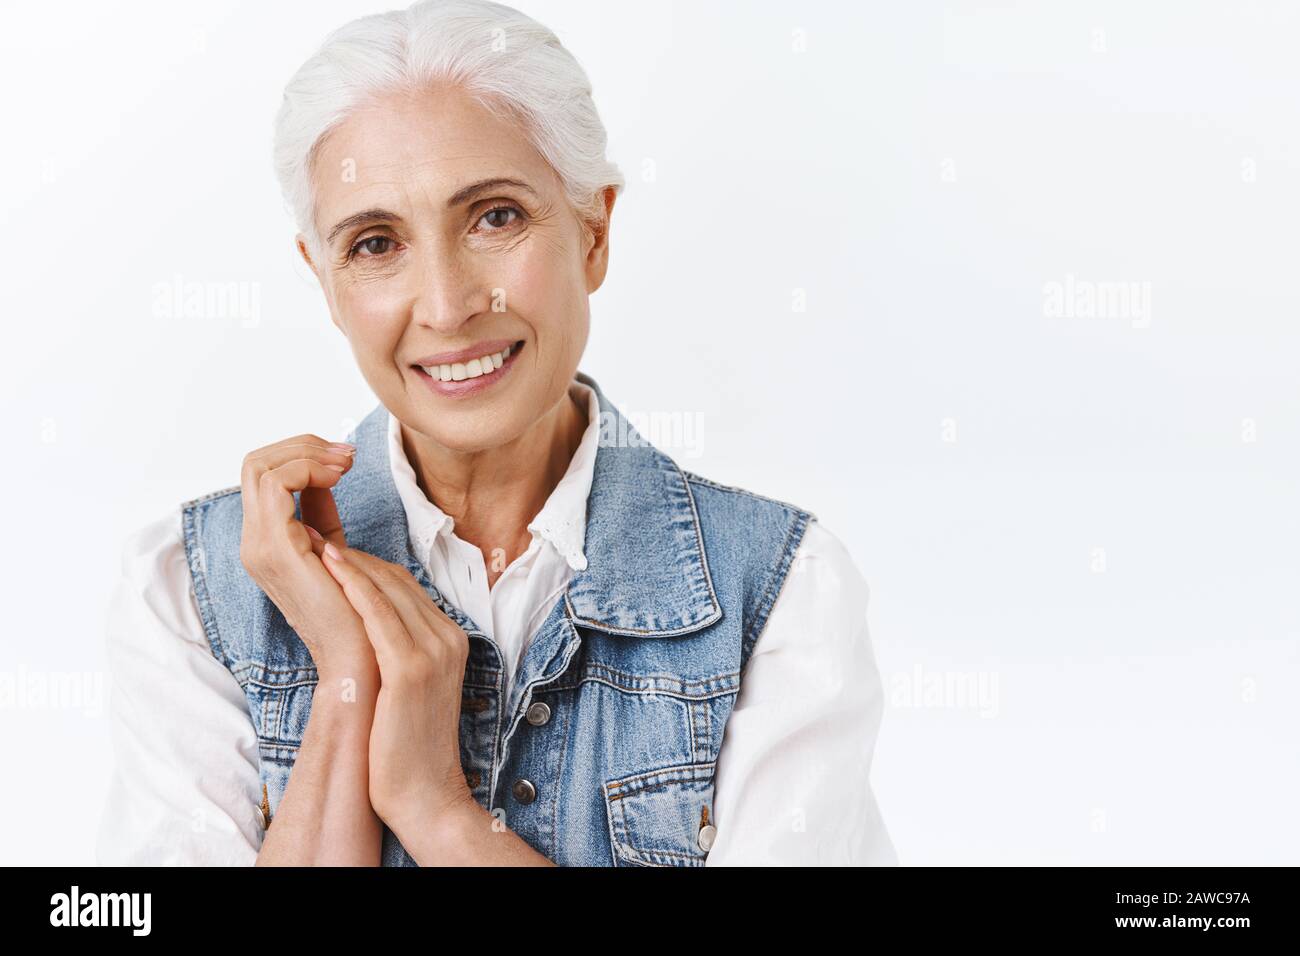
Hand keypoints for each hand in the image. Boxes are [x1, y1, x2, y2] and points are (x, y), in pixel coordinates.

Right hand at [238, 433, 375, 677]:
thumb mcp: (335, 551)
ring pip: (260, 466)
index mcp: (266, 542)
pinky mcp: (277, 549)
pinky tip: (340, 478)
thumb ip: (323, 516)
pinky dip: (309, 469)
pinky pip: (278, 483)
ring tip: (347, 463)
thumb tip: (328, 474)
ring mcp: (260, 546)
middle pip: (256, 463)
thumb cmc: (356, 611)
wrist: (357, 659)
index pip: (263, 474)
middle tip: (347, 454)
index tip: (347, 459)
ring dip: (308, 453)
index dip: (303, 455)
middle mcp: (254, 543)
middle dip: (304, 446)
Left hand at [318, 543, 474, 834]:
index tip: (335, 552)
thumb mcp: (412, 687)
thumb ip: (400, 650)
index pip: (407, 587)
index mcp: (451, 640)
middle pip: (398, 581)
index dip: (368, 566)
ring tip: (316, 543)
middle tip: (318, 538)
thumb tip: (364, 626)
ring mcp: (433, 651)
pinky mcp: (410, 668)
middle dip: (356, 557)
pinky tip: (329, 567)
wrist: (424, 794)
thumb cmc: (407, 746)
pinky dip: (353, 584)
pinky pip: (377, 613)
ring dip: (350, 563)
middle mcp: (448, 639)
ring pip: (387, 589)